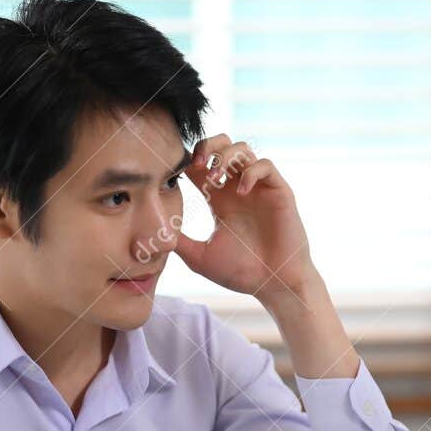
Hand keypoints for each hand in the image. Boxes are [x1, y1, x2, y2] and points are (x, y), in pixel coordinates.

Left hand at [172, 134, 316, 308]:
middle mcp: (239, 189)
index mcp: (220, 200)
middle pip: (223, 145)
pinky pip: (265, 165)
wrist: (274, 285)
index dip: (189, 160)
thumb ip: (178, 242)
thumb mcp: (199, 257)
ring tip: (215, 179)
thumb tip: (151, 233)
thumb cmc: (241, 273)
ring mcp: (259, 189)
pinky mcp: (279, 193)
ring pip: (243, 149)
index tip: (179, 173)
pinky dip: (250, 172)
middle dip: (208, 147)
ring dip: (225, 156)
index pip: (202, 165)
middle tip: (198, 165)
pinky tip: (240, 192)